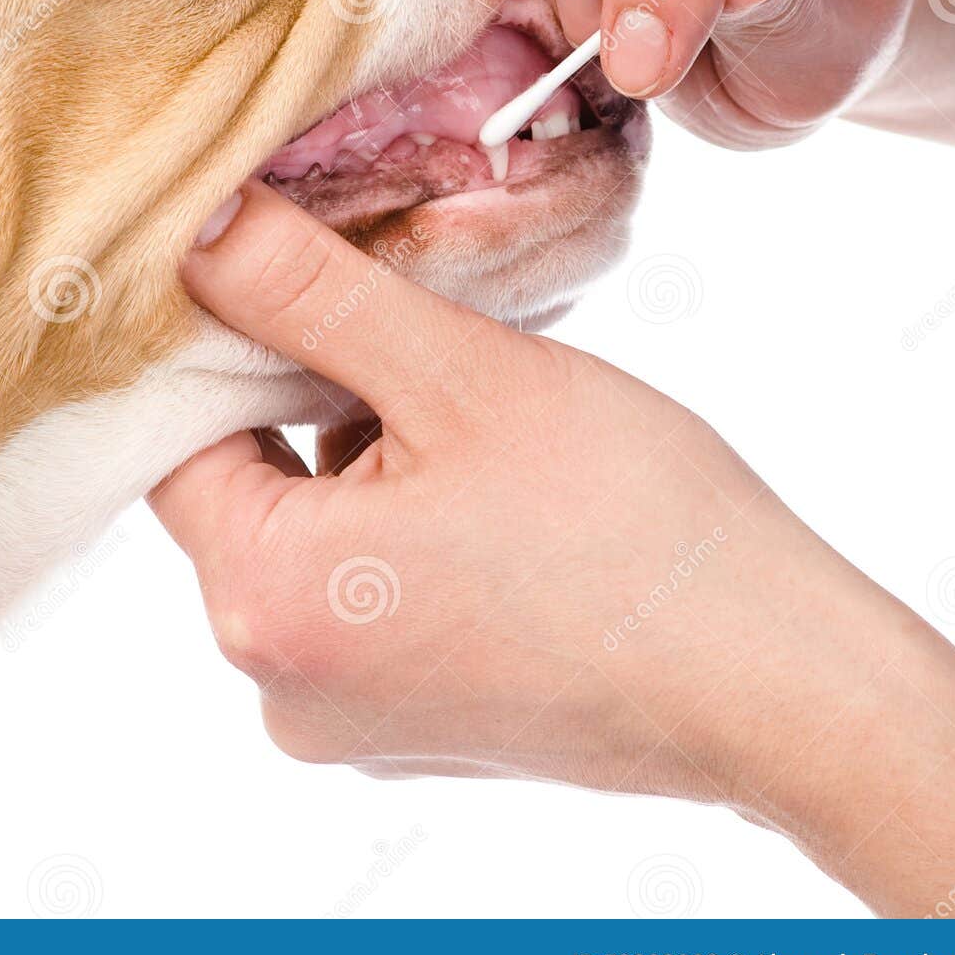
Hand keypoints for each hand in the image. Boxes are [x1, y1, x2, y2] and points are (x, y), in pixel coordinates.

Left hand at [152, 182, 954, 915]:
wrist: (778, 684)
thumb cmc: (628, 526)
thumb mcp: (455, 375)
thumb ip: (309, 293)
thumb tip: (200, 227)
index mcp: (265, 604)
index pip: (176, 440)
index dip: (223, 345)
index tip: (288, 282)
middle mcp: (277, 685)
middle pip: (244, 489)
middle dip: (312, 400)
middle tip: (414, 349)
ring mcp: (342, 719)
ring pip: (310, 533)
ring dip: (366, 459)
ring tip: (477, 432)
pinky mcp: (404, 727)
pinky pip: (361, 593)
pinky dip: (401, 529)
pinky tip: (495, 498)